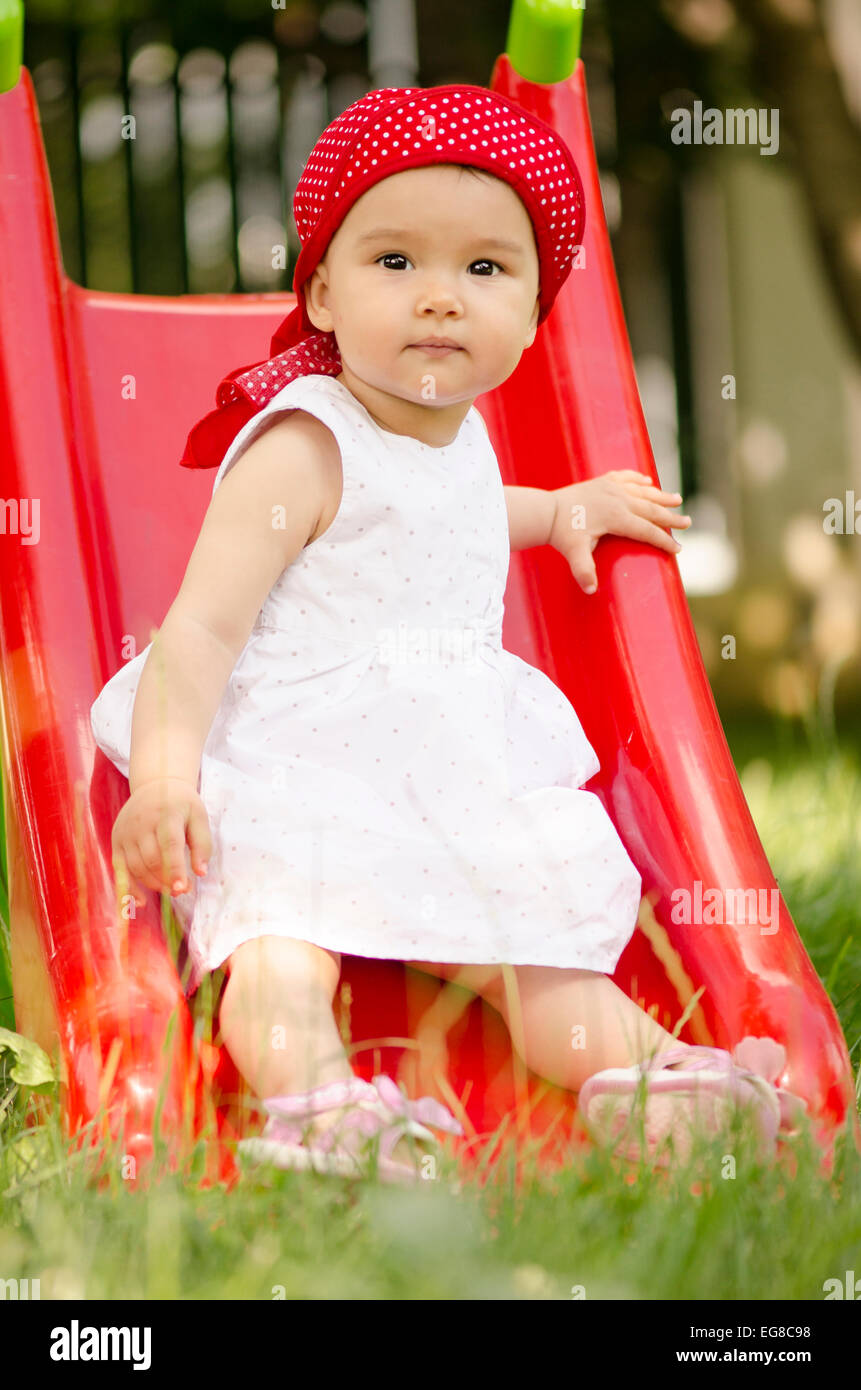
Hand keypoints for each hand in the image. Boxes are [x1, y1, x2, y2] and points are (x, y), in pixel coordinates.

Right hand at [111, 776, 212, 907]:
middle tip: (183, 890)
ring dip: (153, 884)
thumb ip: (202, 844)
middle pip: (151, 860)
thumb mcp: (199, 817)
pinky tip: (142, 901)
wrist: (155, 785)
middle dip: (167, 880)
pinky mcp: (117, 841)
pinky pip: (120, 869)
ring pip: (136, 867)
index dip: (175, 868)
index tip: (182, 888)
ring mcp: (126, 832)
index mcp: (166, 814)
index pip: (170, 844)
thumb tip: (201, 873)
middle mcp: (142, 823)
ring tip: (171, 890)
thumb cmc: (181, 805)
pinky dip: (129, 888)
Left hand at [548, 470, 691, 593]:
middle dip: (671, 517)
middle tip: (687, 523)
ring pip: (642, 491)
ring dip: (660, 496)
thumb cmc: (562, 533)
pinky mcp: (601, 481)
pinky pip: (625, 477)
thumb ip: (584, 570)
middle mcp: (618, 498)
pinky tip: (647, 481)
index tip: (678, 549)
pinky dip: (638, 479)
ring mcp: (611, 487)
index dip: (663, 540)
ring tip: (677, 499)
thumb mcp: (574, 553)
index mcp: (616, 516)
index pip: (647, 530)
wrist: (546, 510)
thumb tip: (590, 590)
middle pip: (651, 509)